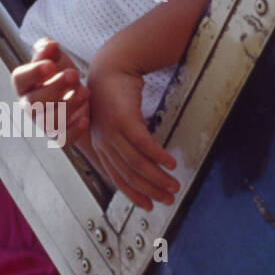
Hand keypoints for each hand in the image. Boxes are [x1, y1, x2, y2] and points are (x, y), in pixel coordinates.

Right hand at [11, 37, 90, 146]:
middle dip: (54, 88)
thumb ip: (50, 50)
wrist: (79, 97)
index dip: (33, 73)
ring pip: (49, 121)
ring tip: (85, 91)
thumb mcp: (57, 59)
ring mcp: (43, 123)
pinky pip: (62, 139)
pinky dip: (73, 130)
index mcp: (25, 84)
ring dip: (67, 106)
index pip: (20, 79)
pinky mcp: (59, 136)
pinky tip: (86, 118)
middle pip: (33, 102)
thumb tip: (49, 46)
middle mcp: (29, 105)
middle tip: (73, 75)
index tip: (51, 66)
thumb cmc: (62, 75)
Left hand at [87, 52, 180, 210]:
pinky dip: (158, 156)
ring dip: (157, 177)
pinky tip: (170, 163)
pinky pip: (144, 144)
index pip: (117, 178)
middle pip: (129, 174)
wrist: (110, 68)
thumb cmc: (115, 96)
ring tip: (174, 184)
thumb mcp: (116, 124)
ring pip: (137, 163)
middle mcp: (103, 142)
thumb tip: (145, 164)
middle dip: (151, 190)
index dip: (134, 194)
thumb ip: (125, 144)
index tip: (149, 205)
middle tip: (169, 199)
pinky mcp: (124, 119)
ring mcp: (112, 131)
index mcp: (100, 146)